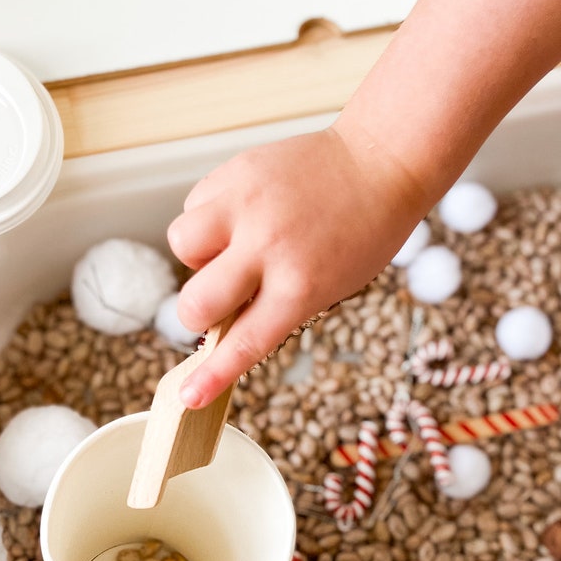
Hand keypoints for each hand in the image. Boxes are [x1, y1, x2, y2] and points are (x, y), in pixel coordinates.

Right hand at [167, 125, 425, 406]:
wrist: (379, 162)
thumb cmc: (361, 233)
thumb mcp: (329, 286)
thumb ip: (276, 305)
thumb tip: (222, 322)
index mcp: (301, 284)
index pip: (245, 342)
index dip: (212, 376)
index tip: (188, 398)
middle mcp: (268, 245)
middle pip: (197, 301)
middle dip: (199, 313)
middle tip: (221, 301)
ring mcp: (247, 204)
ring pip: (181, 244)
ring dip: (197, 258)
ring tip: (230, 247)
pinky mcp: (235, 171)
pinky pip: (193, 205)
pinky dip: (208, 219)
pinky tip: (239, 215)